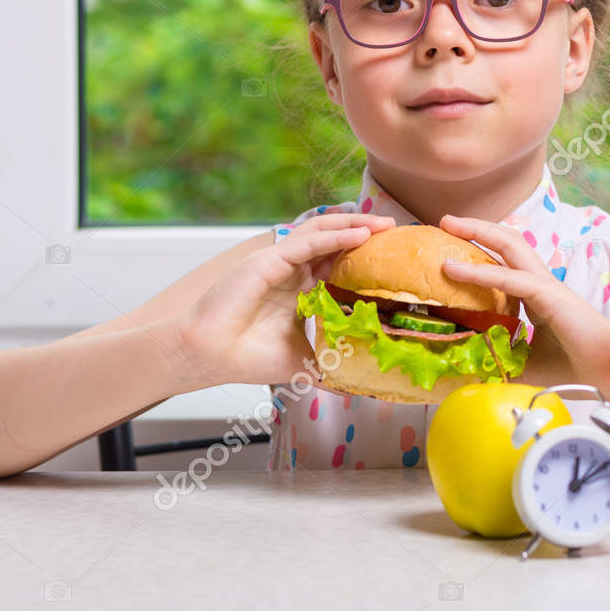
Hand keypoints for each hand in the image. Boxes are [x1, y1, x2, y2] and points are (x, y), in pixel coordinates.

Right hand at [174, 213, 395, 387]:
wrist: (210, 357)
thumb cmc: (248, 357)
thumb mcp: (304, 363)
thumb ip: (330, 365)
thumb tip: (362, 385)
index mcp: (302, 290)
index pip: (340, 264)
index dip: (368, 257)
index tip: (397, 258)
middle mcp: (293, 272)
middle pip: (336, 243)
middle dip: (368, 234)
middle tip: (399, 232)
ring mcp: (280, 263)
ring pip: (324, 234)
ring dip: (356, 226)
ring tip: (385, 224)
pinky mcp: (267, 261)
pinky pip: (307, 244)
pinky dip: (334, 237)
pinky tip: (359, 234)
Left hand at [438, 213, 609, 401]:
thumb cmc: (577, 369)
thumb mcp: (526, 364)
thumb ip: (502, 360)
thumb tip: (470, 368)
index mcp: (538, 296)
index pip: (506, 263)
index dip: (480, 252)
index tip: (452, 248)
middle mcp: (541, 284)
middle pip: (507, 242)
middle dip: (476, 228)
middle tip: (446, 222)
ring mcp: (547, 286)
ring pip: (510, 247)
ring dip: (478, 232)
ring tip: (449, 224)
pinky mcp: (550, 296)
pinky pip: (510, 278)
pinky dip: (480, 272)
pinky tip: (454, 269)